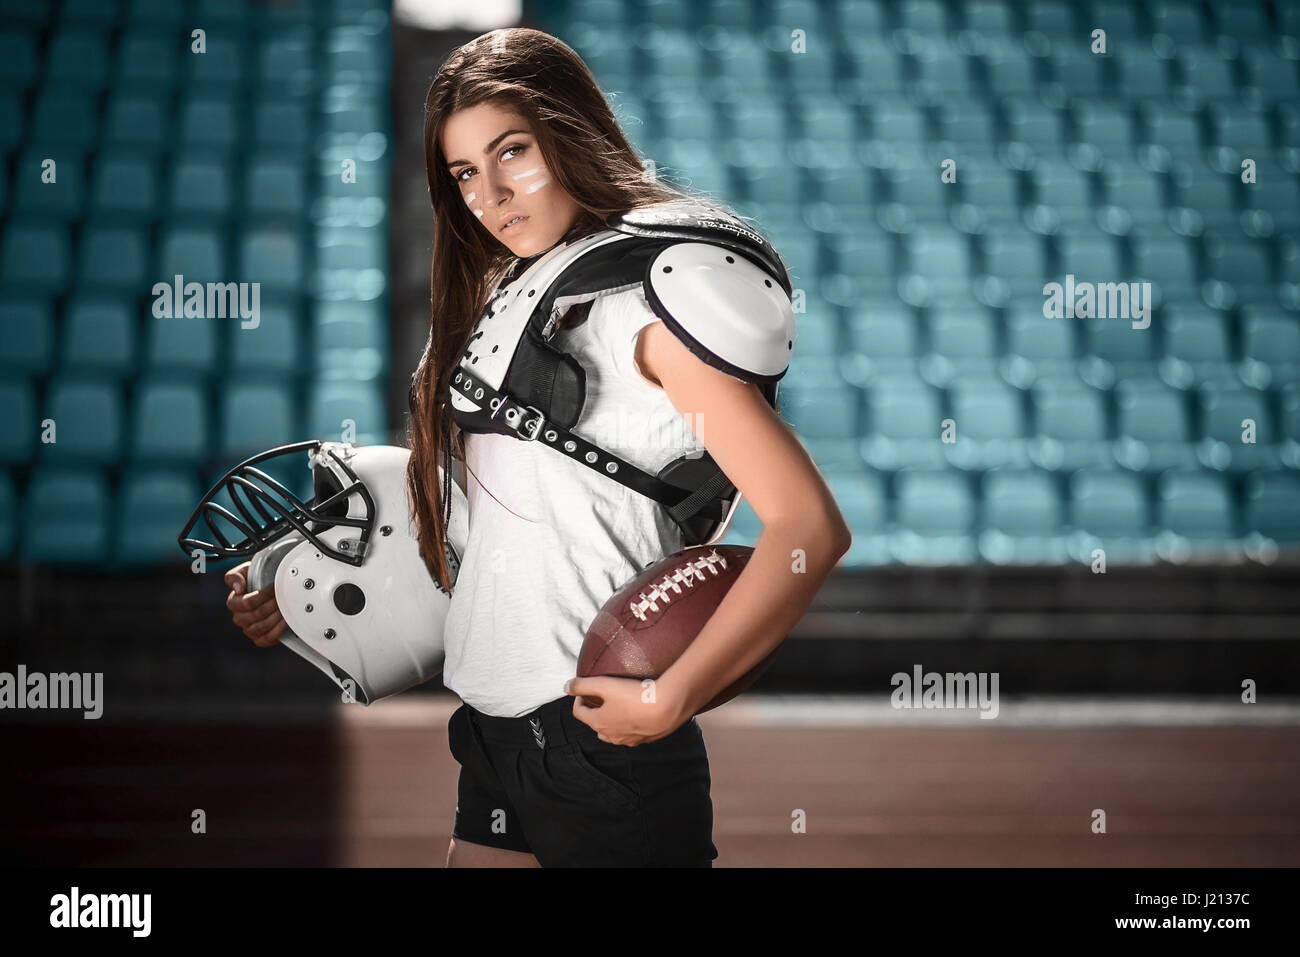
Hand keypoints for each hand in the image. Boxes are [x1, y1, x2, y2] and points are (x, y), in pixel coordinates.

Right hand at [224, 561, 287, 647]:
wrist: (271, 587)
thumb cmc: (259, 577)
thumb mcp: (246, 571)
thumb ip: (236, 576)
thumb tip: (238, 589)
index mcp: (234, 602)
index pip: (246, 603)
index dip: (262, 596)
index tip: (274, 589)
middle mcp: (240, 618)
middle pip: (257, 615)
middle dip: (273, 605)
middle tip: (284, 598)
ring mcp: (249, 630)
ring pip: (262, 627)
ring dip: (276, 617)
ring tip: (287, 608)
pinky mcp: (260, 639)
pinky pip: (266, 639)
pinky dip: (277, 631)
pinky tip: (285, 622)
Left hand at [564, 675, 688, 746]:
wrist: (668, 708)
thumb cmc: (635, 696)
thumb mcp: (605, 685)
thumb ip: (583, 685)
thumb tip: (566, 687)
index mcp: (599, 722)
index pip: (579, 713)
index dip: (578, 700)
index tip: (584, 691)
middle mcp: (612, 735)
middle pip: (596, 725)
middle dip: (594, 712)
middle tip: (600, 699)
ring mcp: (629, 739)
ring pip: (613, 733)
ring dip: (611, 721)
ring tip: (618, 707)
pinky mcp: (646, 739)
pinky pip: (632, 734)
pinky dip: (629, 725)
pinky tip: (638, 713)